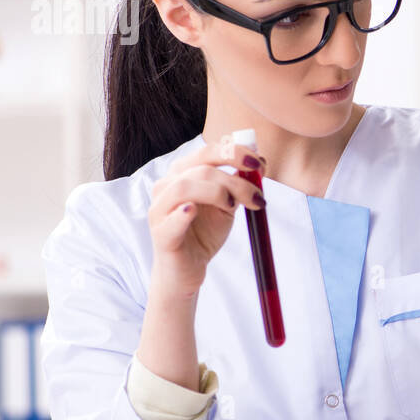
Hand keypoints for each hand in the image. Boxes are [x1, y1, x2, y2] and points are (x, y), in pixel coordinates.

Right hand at [147, 137, 268, 298]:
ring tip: (232, 206)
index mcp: (184, 173)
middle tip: (257, 195)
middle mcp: (168, 185)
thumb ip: (238, 184)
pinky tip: (192, 211)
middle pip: (201, 168)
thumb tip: (259, 162)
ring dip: (216, 192)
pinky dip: (182, 213)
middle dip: (234, 179)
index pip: (208, 151)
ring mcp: (160, 209)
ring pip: (184, 187)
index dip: (235, 153)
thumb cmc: (205, 232)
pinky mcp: (160, 233)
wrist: (188, 268)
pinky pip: (169, 220)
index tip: (259, 164)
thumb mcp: (227, 205)